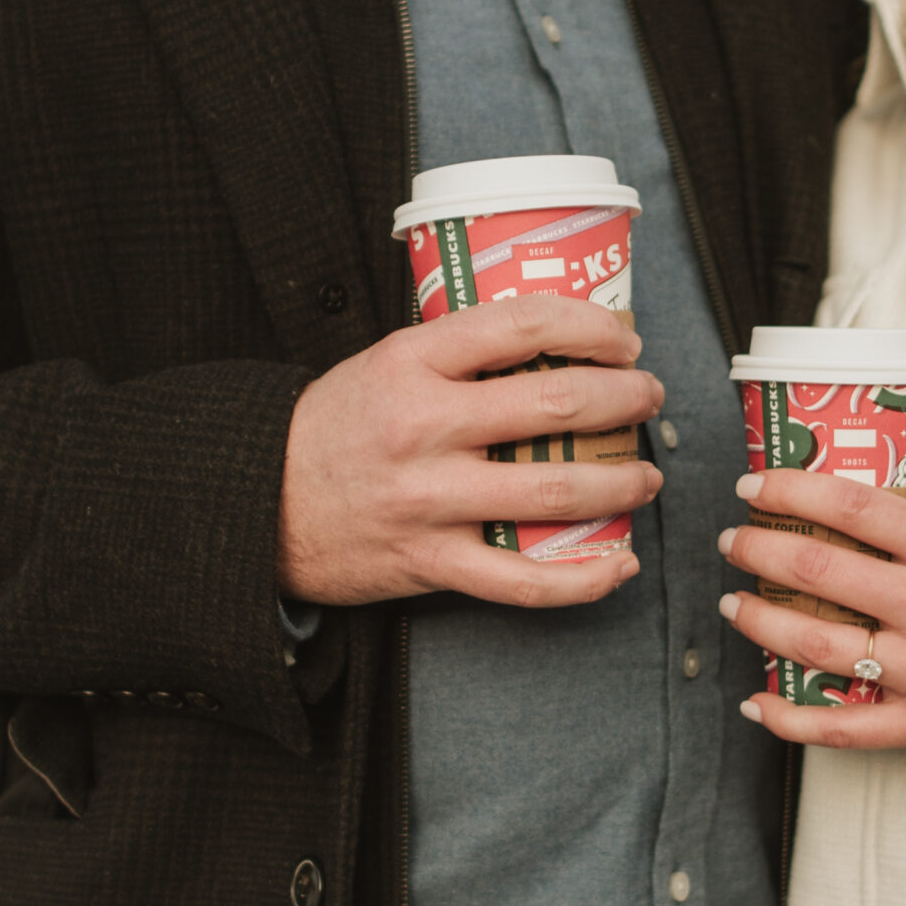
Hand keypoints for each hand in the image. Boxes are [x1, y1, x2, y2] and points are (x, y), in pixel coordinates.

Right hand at [279, 295, 663, 606]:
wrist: (255, 502)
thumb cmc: (333, 428)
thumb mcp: (384, 364)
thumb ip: (457, 354)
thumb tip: (554, 340)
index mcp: (412, 362)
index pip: (522, 325)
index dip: (590, 328)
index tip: (623, 340)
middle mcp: (423, 426)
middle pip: (556, 404)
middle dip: (625, 400)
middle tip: (649, 399)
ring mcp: (429, 499)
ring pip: (554, 490)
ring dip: (620, 482)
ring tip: (646, 476)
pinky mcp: (429, 561)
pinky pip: (522, 580)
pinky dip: (583, 578)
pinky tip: (618, 565)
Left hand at [718, 470, 905, 769]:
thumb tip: (828, 510)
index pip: (853, 506)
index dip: (790, 490)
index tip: (754, 487)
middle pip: (820, 570)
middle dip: (759, 551)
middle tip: (732, 542)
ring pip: (817, 646)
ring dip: (761, 622)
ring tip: (735, 606)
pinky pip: (840, 727)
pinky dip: (788, 718)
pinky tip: (756, 703)